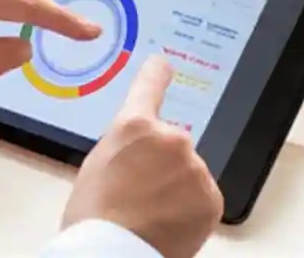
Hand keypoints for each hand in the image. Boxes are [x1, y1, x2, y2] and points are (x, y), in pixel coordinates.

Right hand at [62, 57, 222, 257]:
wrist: (111, 252)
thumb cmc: (92, 216)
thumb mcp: (97, 165)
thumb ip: (125, 146)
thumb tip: (139, 153)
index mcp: (133, 125)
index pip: (149, 86)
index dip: (157, 73)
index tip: (164, 63)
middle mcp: (169, 138)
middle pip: (170, 145)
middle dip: (161, 164)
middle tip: (138, 193)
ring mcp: (193, 167)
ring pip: (188, 173)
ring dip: (176, 188)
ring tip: (149, 213)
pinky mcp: (210, 196)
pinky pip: (201, 197)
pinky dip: (189, 209)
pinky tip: (167, 222)